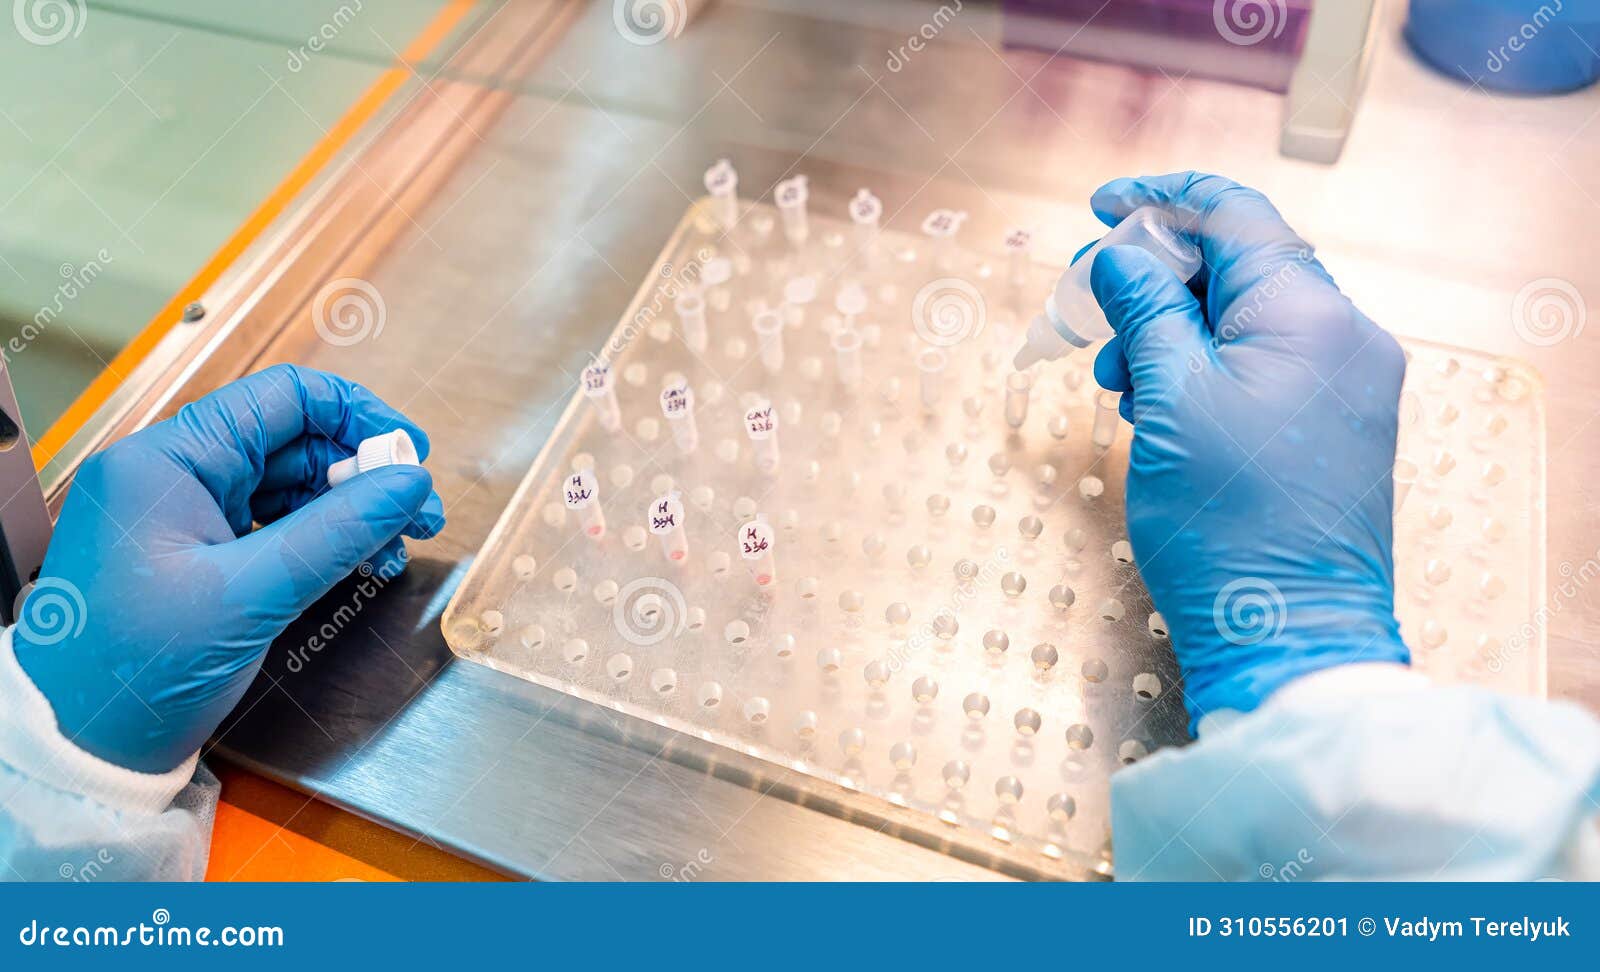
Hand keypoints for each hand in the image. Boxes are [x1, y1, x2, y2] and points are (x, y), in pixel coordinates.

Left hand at [13, 365, 445, 772]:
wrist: (77, 745)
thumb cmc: (133, 670)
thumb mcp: (250, 595)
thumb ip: (337, 531)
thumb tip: (408, 483)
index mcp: (168, 461)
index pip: (282, 399)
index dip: (357, 416)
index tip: (410, 453)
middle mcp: (175, 475)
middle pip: (293, 441)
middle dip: (363, 473)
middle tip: (420, 513)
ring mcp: (185, 516)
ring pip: (290, 486)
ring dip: (351, 510)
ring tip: (399, 544)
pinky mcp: (199, 555)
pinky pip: (275, 525)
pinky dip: (323, 539)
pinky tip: (361, 560)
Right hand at [1084, 172, 1408, 728]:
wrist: (1289, 635)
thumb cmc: (1225, 521)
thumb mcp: (1169, 400)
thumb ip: (1146, 309)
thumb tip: (1120, 253)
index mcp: (1310, 314)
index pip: (1236, 214)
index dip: (1160, 199)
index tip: (1099, 209)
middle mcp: (1346, 336)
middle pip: (1240, 265)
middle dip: (1156, 280)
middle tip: (1090, 313)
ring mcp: (1349, 383)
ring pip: (1247, 319)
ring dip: (1173, 331)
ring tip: (1118, 380)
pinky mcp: (1339, 426)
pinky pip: (1267, 366)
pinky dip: (1207, 369)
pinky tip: (1158, 407)